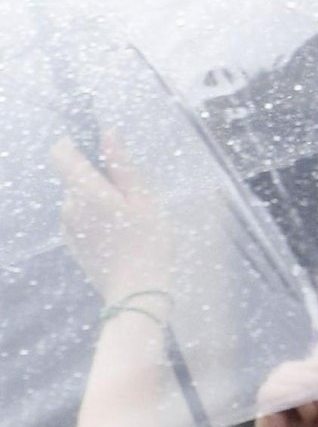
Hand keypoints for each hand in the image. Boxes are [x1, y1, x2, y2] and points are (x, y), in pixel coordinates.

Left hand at [51, 133, 169, 306]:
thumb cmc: (148, 245)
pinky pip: (79, 218)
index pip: (61, 153)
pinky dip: (94, 219)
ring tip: (126, 221)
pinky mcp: (72, 241)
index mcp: (87, 191)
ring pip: (78, 199)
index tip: (95, 149)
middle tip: (130, 198)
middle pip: (74, 178)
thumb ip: (122, 166)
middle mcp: (69, 205)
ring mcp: (68, 225)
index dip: (73, 144)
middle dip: (97, 179)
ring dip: (96, 200)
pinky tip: (117, 236)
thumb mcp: (144, 201)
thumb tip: (108, 133)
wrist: (137, 293)